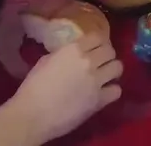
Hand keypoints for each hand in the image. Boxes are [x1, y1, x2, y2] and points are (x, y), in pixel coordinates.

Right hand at [5, 31, 123, 143]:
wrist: (32, 114)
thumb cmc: (33, 87)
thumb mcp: (45, 61)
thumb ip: (62, 55)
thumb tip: (71, 55)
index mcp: (73, 49)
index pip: (97, 37)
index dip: (98, 43)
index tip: (95, 49)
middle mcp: (88, 61)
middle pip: (110, 51)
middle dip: (107, 56)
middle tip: (101, 63)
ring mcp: (96, 80)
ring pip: (118, 67)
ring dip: (113, 71)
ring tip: (106, 77)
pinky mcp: (99, 100)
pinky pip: (117, 90)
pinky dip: (112, 91)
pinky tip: (105, 93)